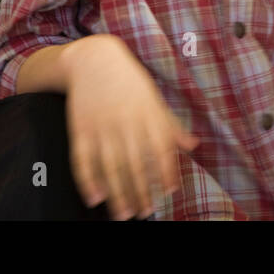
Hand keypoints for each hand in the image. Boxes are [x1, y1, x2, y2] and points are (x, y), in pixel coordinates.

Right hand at [62, 34, 198, 220]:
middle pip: (134, 164)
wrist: (93, 58)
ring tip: (123, 214)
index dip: (166, 171)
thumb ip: (171, 124)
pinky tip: (95, 198)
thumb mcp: (153, 98)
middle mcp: (125, 122)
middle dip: (141, 191)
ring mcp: (101, 126)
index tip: (170, 192)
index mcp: (147, 114)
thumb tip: (194, 145)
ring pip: (110, 166)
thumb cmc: (129, 80)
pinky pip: (83, 159)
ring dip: (117, 193)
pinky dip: (87, 180)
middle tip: (145, 213)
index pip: (160, 148)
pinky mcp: (80, 128)